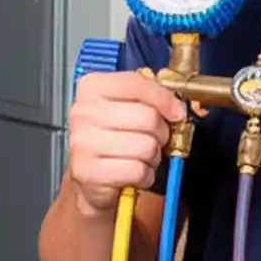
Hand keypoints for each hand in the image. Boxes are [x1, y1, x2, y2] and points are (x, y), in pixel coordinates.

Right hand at [67, 71, 185, 217]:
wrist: (84, 175)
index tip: (176, 111)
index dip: (164, 98)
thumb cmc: (108, 137)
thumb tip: (175, 106)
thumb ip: (146, 97)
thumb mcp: (121, 107)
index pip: (135, 84)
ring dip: (153, 156)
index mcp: (91, 88)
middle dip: (161, 132)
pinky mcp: (90, 172)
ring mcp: (84, 143)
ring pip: (146, 146)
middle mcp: (84, 113)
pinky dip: (145, 175)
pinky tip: (135, 172)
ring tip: (142, 156)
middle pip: (147, 117)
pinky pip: (137, 171)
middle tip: (156, 138)